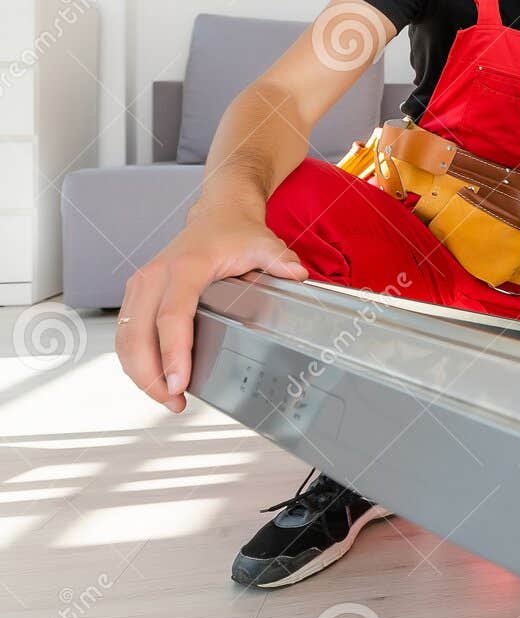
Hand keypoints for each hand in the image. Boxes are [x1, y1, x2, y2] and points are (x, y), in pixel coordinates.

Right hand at [114, 205, 308, 412]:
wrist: (216, 215)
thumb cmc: (236, 232)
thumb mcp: (263, 242)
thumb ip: (279, 259)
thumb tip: (297, 273)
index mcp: (185, 267)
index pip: (172, 316)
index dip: (173, 353)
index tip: (179, 383)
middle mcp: (155, 276)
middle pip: (138, 334)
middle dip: (151, 375)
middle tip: (174, 402)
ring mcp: (141, 285)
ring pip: (125, 337)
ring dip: (140, 373)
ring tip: (167, 399)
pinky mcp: (136, 294)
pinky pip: (126, 333)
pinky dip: (135, 360)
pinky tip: (155, 379)